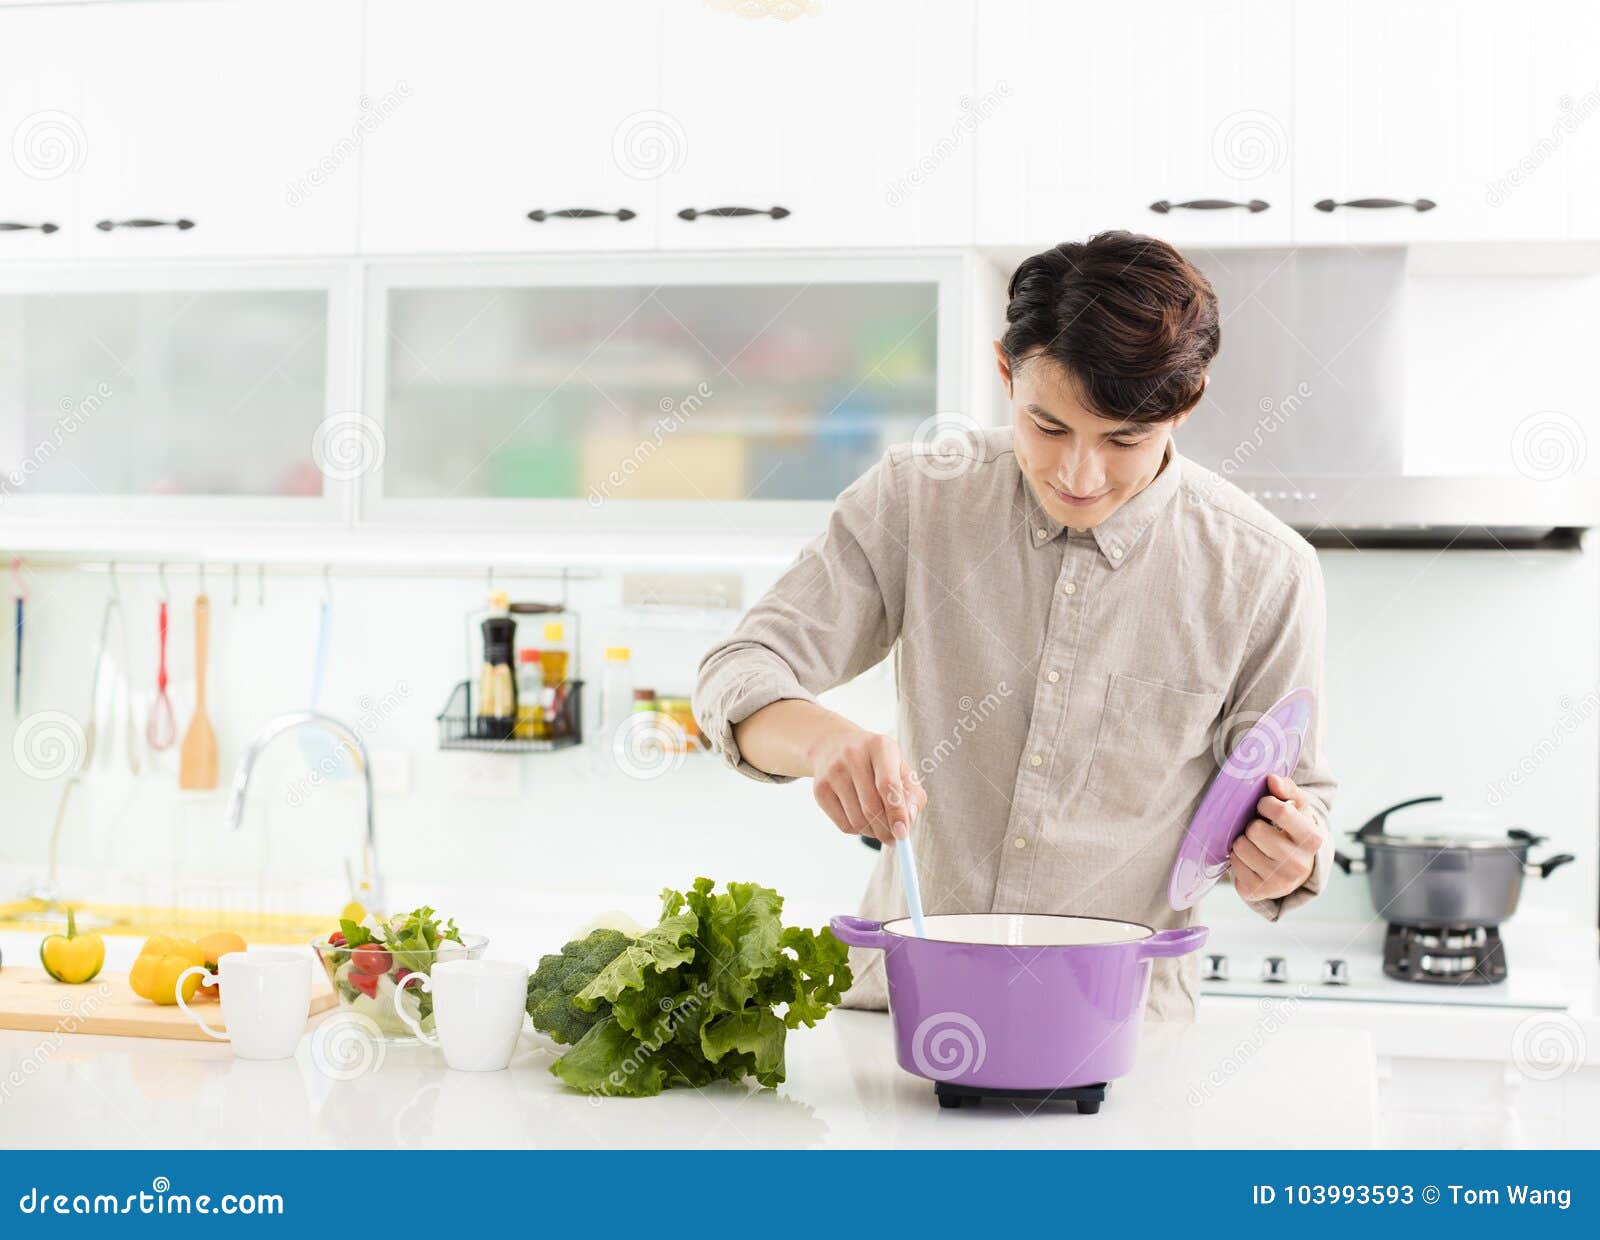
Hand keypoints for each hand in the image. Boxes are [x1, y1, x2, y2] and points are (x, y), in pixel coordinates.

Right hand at [807, 726, 925, 845]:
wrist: (833, 746)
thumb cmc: (876, 762)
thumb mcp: (899, 768)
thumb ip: (912, 795)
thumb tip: (909, 820)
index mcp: (879, 746)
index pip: (887, 785)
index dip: (897, 813)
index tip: (903, 834)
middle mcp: (853, 755)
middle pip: (871, 807)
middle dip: (886, 830)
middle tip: (894, 839)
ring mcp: (833, 771)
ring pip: (857, 820)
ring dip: (873, 832)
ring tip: (879, 826)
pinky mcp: (819, 789)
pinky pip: (843, 825)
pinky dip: (857, 831)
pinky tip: (861, 819)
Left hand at [1229, 773, 1324, 901]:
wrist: (1297, 870)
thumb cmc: (1294, 831)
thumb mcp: (1298, 808)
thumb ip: (1287, 789)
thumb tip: (1271, 779)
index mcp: (1312, 839)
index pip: (1280, 810)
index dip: (1265, 803)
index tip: (1265, 806)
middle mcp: (1298, 864)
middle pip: (1255, 830)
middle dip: (1253, 825)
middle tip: (1261, 829)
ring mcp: (1278, 881)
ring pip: (1240, 847)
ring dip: (1243, 841)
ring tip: (1256, 844)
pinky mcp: (1258, 891)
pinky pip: (1233, 864)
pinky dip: (1238, 857)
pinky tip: (1251, 858)